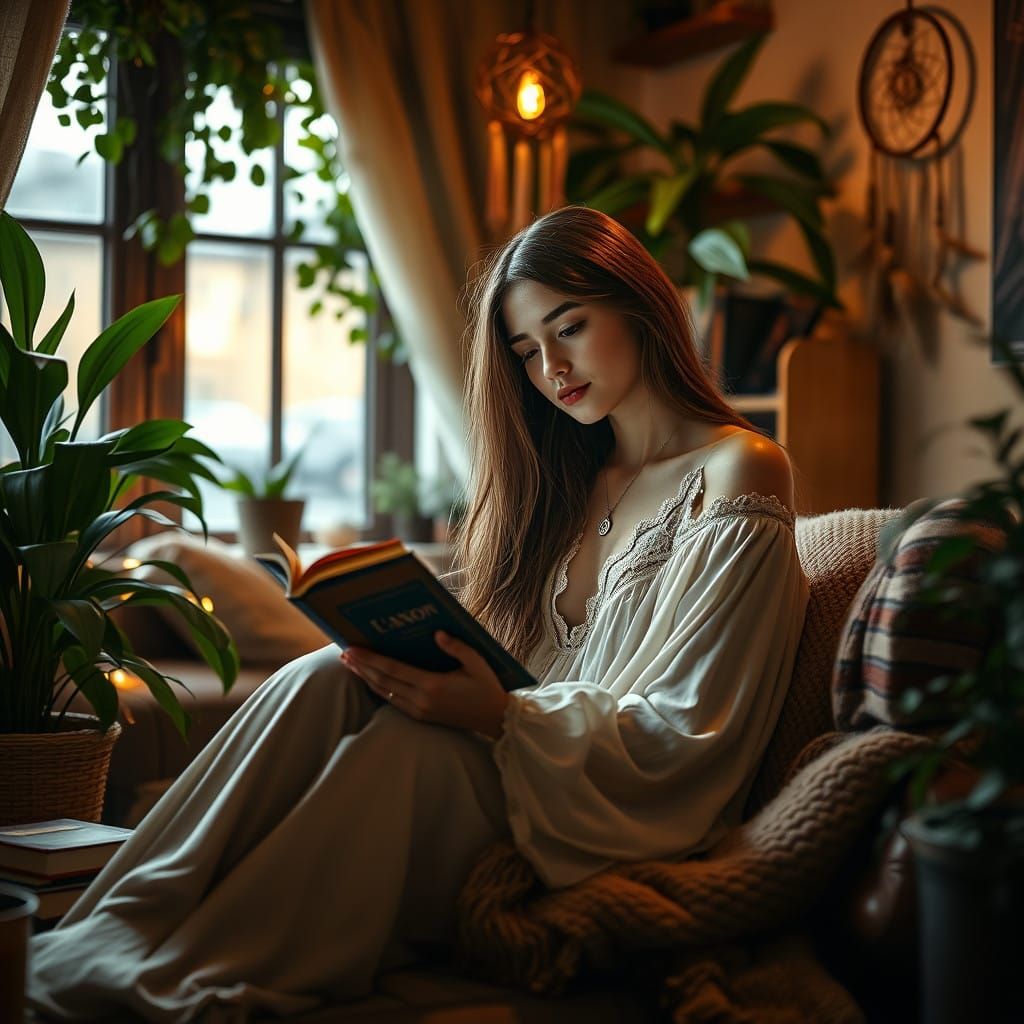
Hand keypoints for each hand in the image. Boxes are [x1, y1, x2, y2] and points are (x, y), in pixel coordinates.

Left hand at [340, 631, 509, 738]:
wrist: (494, 719)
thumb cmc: (487, 687)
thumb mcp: (477, 662)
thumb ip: (456, 647)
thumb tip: (436, 633)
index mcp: (433, 685)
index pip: (393, 670)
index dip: (370, 659)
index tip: (352, 649)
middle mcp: (421, 700)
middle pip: (382, 681)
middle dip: (361, 666)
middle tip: (343, 652)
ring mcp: (419, 711)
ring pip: (384, 693)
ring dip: (365, 678)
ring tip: (350, 664)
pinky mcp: (420, 717)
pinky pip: (392, 701)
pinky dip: (377, 688)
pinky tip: (370, 679)